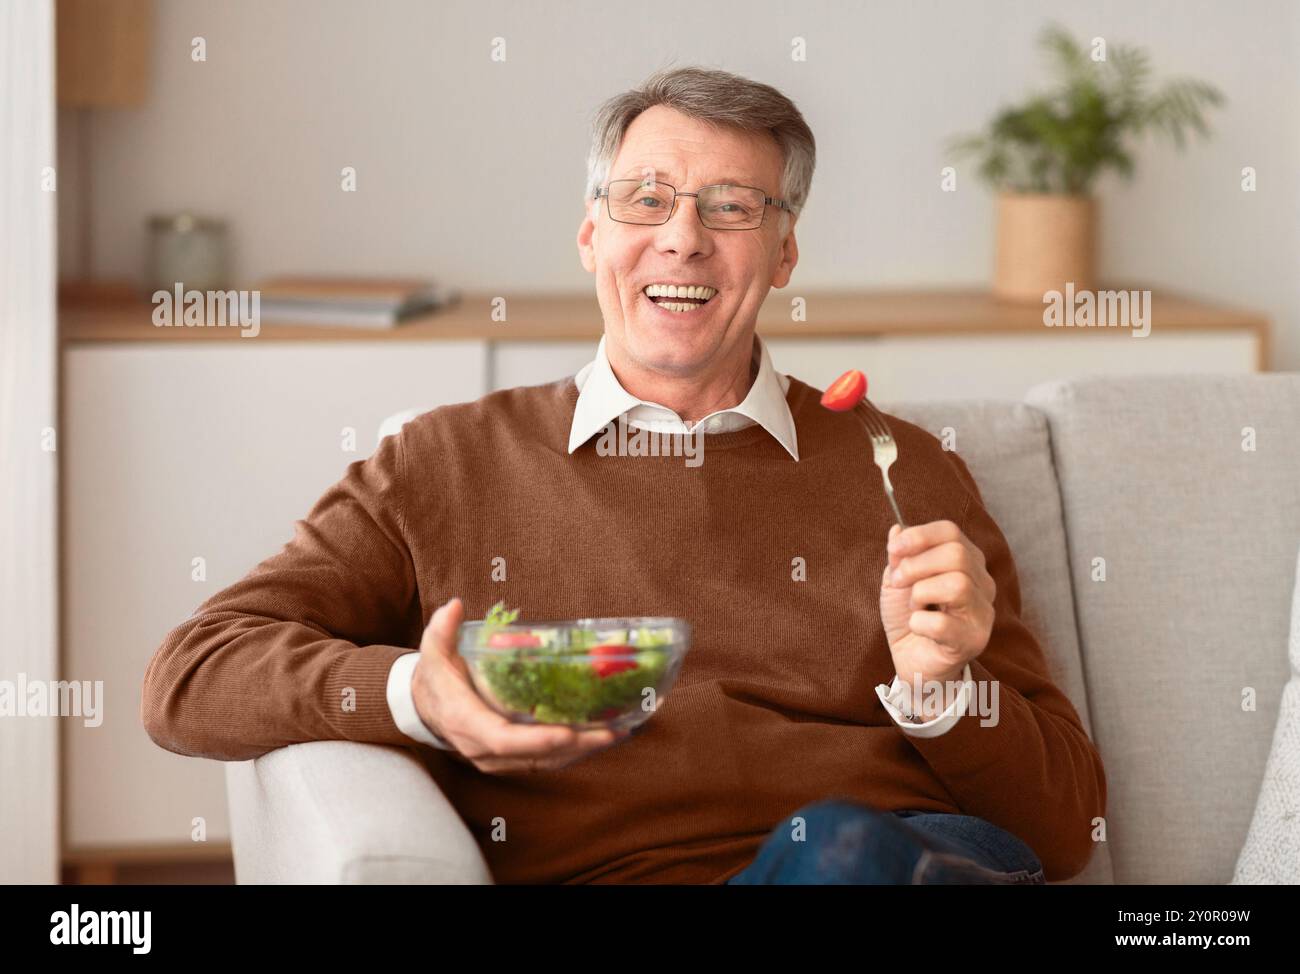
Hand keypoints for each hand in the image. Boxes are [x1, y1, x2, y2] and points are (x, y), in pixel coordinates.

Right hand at [411, 597, 630, 773]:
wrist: (424, 708)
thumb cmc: (435, 678)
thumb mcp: (434, 651)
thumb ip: (442, 630)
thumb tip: (455, 607)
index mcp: (465, 722)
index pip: (502, 739)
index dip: (536, 740)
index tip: (567, 732)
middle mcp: (482, 749)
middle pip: (534, 757)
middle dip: (575, 746)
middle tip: (611, 732)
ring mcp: (497, 759)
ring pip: (545, 763)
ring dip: (582, 751)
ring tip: (618, 734)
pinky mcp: (510, 759)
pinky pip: (545, 761)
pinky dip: (574, 752)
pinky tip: (602, 737)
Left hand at [879, 520, 995, 699]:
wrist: (911, 660)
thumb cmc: (909, 617)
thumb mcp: (897, 581)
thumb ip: (900, 557)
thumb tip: (897, 528)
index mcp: (966, 561)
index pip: (951, 532)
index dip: (919, 536)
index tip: (894, 549)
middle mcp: (982, 583)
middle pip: (956, 554)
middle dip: (916, 566)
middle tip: (898, 582)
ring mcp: (982, 612)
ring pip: (957, 584)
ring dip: (921, 594)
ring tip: (914, 607)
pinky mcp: (974, 640)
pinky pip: (944, 623)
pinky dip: (920, 623)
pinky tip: (918, 628)